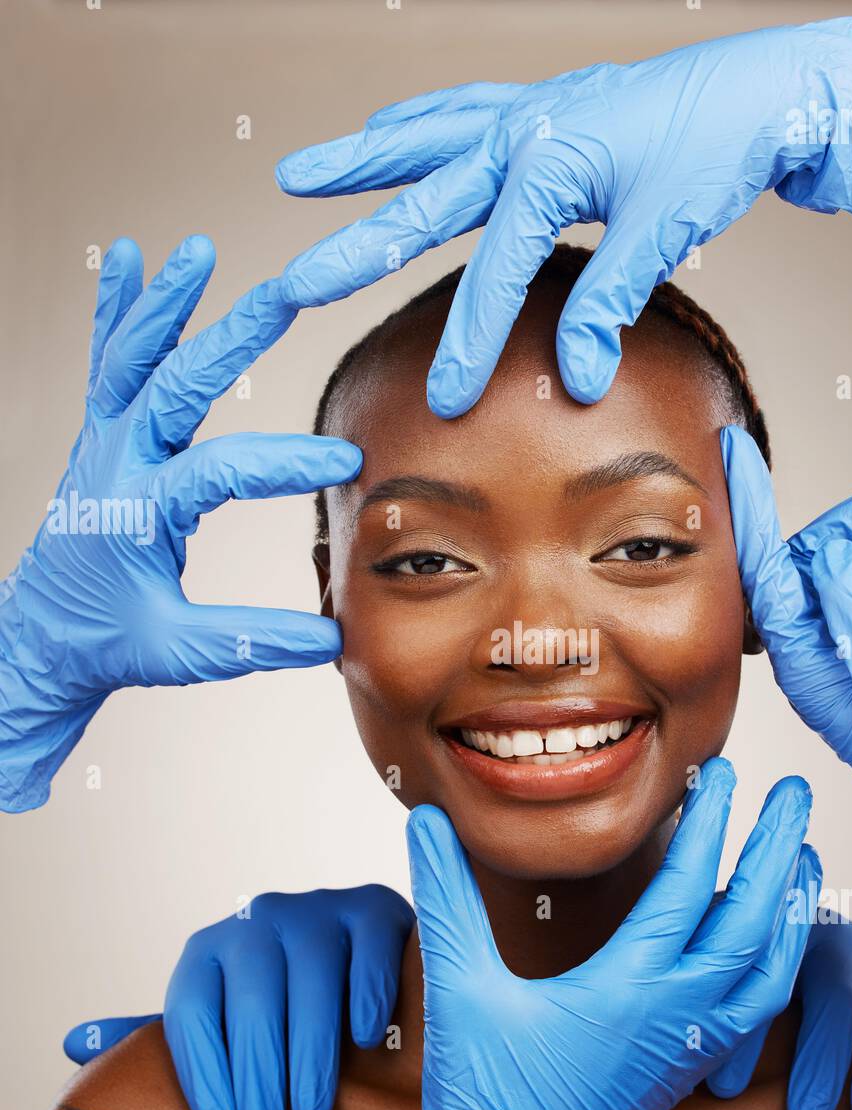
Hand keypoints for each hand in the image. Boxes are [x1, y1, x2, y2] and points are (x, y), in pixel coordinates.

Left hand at [0, 235, 365, 811]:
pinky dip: (117, 310)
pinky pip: (107, 365)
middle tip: (284, 293)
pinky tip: (131, 260)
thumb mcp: (182, 653)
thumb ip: (253, 642)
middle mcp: (116, 465)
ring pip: (134, 359)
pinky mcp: (99, 439)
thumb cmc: (109, 644)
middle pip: (178, 385)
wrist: (42, 636)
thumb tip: (331, 639)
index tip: (346, 461)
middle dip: (234, 336)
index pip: (222, 470)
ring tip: (198, 250)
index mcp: (140, 512)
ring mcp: (103, 444)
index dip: (286, 462)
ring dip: (166, 304)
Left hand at [63, 885, 412, 1109]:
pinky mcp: (372, 909)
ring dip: (311, 1049)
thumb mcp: (219, 1018)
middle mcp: (257, 921)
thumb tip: (75, 1045)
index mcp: (209, 951)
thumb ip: (158, 1037)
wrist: (357, 948)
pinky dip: (365, 997)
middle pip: (252, 996)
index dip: (202, 1068)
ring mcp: (317, 911)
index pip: (192, 1006)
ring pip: (311, 976)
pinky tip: (364, 1043)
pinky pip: (367, 952)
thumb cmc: (278, 1005)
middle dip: (258, 1073)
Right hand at [276, 17, 851, 415]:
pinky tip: (387, 130)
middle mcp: (525, 129)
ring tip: (303, 178)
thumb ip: (608, 303)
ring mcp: (531, 111)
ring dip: (363, 165)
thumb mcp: (662, 232)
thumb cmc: (718, 150)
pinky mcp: (546, 107)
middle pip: (424, 200)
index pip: (493, 270)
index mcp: (550, 161)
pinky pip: (463, 112)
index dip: (468, 341)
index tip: (445, 401)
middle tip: (296, 283)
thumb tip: (578, 379)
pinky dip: (418, 123)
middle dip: (357, 248)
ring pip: (427, 141)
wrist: (766, 88)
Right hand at [390, 760, 816, 1109]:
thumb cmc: (483, 1097)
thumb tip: (426, 821)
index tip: (727, 769)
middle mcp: (674, 1016)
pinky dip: (779, 962)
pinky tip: (775, 939)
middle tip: (800, 792)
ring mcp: (688, 1046)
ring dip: (791, 907)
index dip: (709, 822)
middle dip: (779, 849)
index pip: (686, 888)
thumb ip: (446, 898)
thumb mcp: (458, 986)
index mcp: (625, 989)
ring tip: (809, 855)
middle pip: (751, 921)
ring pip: (769, 970)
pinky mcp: (687, 1068)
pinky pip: (757, 1008)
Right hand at [708, 914, 851, 1109]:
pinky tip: (694, 1046)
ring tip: (734, 1092)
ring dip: (753, 1039)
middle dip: (822, 1060)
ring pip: (775, 981)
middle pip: (837, 1001)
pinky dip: (708, 1007)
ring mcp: (784, 932)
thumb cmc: (841, 988)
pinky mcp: (734, 927)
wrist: (785, 918)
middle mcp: (839, 947)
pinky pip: (722, 963)